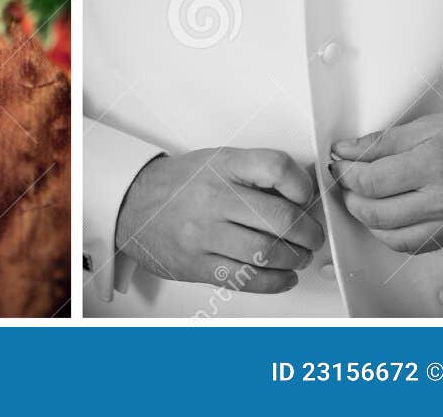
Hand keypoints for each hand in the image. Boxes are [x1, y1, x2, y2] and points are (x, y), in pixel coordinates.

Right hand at [114, 147, 324, 292]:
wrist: (131, 204)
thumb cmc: (180, 184)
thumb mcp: (216, 161)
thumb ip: (256, 174)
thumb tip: (304, 198)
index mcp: (222, 166)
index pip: (276, 168)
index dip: (302, 187)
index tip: (304, 199)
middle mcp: (212, 198)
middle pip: (282, 219)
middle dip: (309, 235)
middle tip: (311, 238)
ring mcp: (203, 234)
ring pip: (268, 253)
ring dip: (295, 260)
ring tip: (297, 257)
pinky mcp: (196, 265)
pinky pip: (248, 279)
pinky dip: (276, 282)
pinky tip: (282, 276)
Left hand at [329, 106, 442, 252]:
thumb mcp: (426, 126)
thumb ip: (380, 142)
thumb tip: (346, 151)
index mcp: (434, 166)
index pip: (370, 181)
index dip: (345, 173)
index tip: (338, 164)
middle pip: (376, 213)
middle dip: (350, 197)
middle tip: (345, 182)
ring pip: (392, 237)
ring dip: (368, 220)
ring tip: (362, 200)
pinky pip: (415, 246)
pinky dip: (393, 235)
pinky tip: (387, 218)